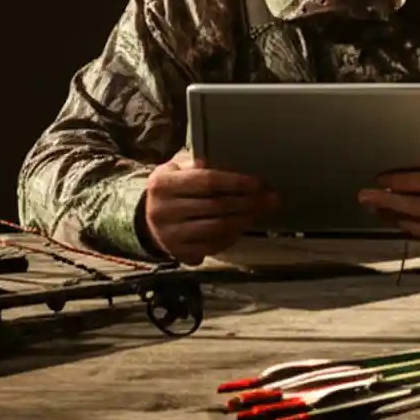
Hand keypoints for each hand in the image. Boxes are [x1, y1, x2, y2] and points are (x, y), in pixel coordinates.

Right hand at [141, 149, 277, 265]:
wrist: (147, 220)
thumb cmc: (172, 189)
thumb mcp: (177, 169)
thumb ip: (201, 165)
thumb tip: (233, 168)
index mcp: (163, 183)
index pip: (207, 181)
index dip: (236, 182)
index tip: (259, 182)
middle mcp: (163, 210)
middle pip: (216, 206)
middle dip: (249, 201)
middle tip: (272, 198)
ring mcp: (170, 235)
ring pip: (218, 227)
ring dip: (246, 218)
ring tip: (262, 210)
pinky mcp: (179, 253)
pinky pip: (214, 245)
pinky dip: (234, 235)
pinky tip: (245, 225)